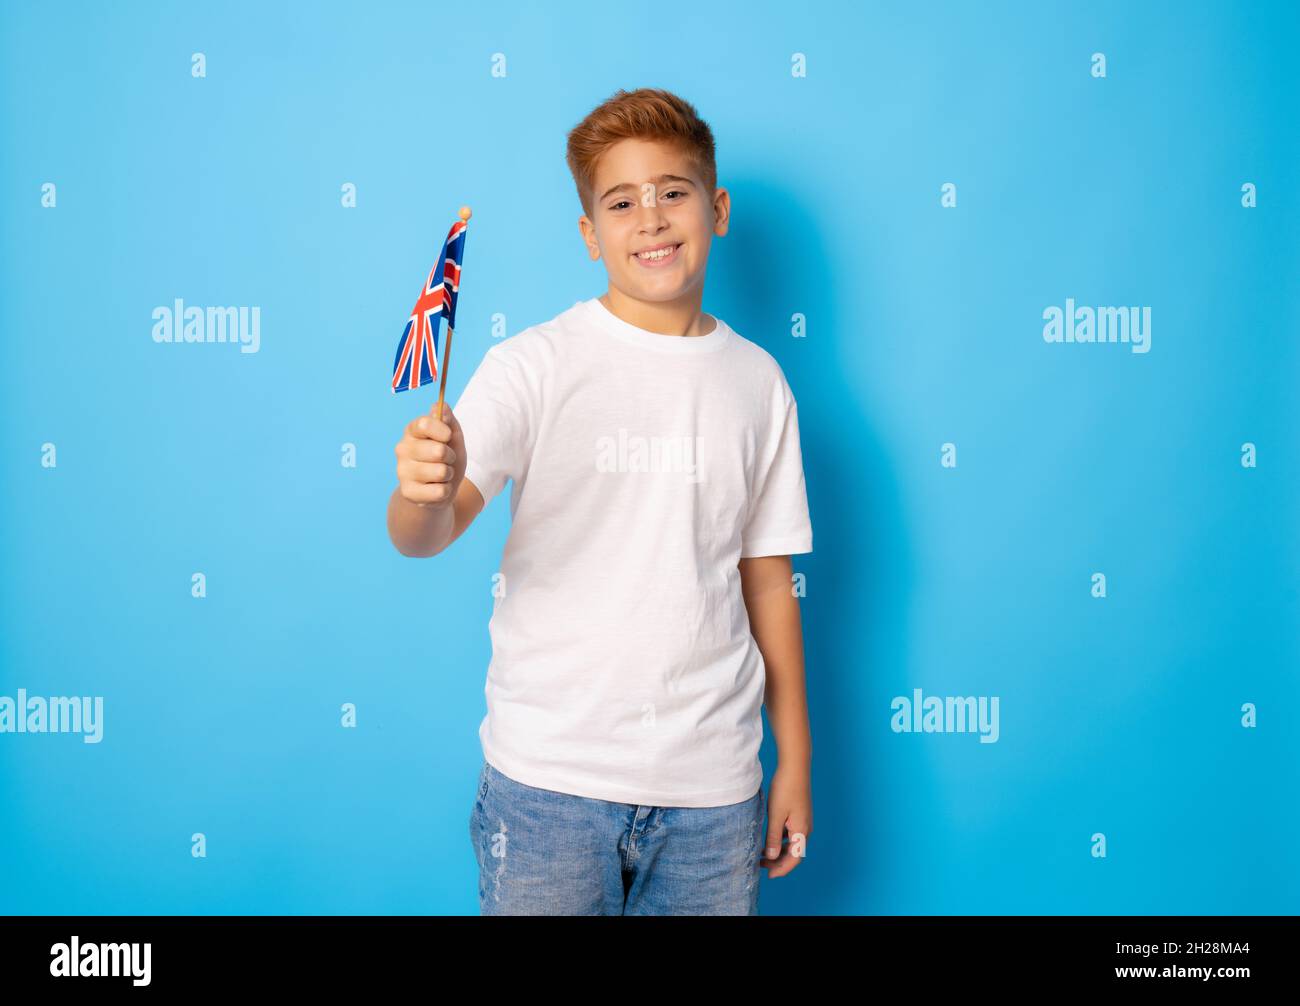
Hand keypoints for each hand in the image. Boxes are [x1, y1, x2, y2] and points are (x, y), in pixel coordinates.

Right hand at [395, 402, 465, 508]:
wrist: (439, 489)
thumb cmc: (446, 459)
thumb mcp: (453, 437)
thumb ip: (448, 420)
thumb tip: (442, 407)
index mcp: (412, 431)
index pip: (424, 424)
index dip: (442, 431)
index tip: (448, 436)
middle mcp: (402, 449)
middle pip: (438, 450)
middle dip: (451, 457)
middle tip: (445, 460)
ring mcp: (402, 471)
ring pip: (441, 472)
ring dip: (448, 475)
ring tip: (441, 475)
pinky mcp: (407, 492)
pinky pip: (439, 491)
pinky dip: (445, 491)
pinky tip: (436, 488)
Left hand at [760, 762, 811, 877]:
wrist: (795, 767)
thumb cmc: (785, 789)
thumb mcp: (775, 815)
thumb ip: (773, 837)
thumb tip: (771, 857)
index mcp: (801, 831)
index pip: (794, 859)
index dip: (782, 869)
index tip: (768, 875)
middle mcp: (805, 829)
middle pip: (793, 853)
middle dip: (778, 862)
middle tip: (760, 865)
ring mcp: (803, 821)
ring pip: (792, 844)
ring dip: (778, 851)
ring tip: (761, 853)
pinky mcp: (799, 814)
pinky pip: (791, 834)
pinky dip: (780, 840)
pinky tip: (768, 837)